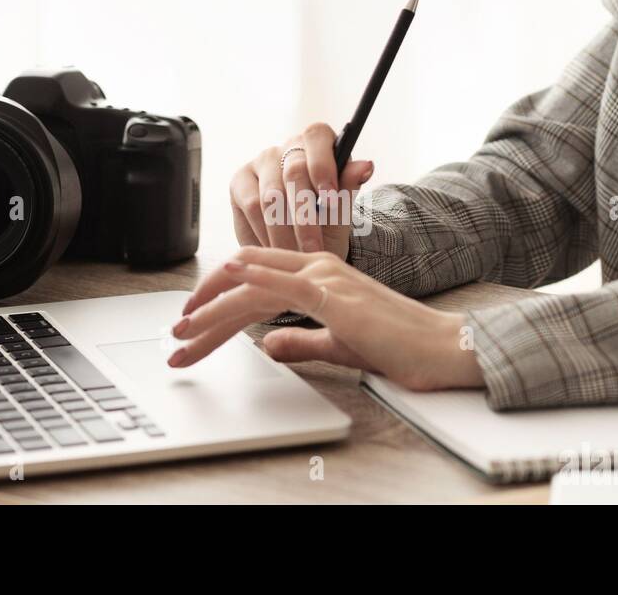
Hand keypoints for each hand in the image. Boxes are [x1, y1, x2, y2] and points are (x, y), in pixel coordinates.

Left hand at [169, 247, 484, 391]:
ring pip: (252, 283)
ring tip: (184, 329)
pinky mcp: (334, 297)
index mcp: (320, 276)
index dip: (219, 297)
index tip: (194, 319)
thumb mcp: (338, 344)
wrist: (440, 348)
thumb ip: (301, 341)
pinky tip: (224, 288)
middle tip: (177, 329)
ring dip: (212, 307)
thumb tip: (267, 343)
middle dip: (204, 303)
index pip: (257, 277)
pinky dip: (250, 282)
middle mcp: (318, 268)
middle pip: (245, 276)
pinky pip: (283, 284)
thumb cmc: (400, 346)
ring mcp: (326, 278)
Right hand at [229, 123, 375, 258]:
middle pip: (293, 171)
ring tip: (296, 255)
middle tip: (314, 247)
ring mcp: (260, 163)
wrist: (302, 245)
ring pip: (270, 195)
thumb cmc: (326, 224)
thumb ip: (348, 188)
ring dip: (284, 231)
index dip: (323, 166)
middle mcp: (287, 148)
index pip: (317, 137)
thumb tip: (367, 165)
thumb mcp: (340, 212)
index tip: (330, 199)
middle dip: (305, 214)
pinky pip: (251, 208)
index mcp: (317, 143)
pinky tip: (276, 250)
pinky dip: (265, 233)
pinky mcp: (239, 182)